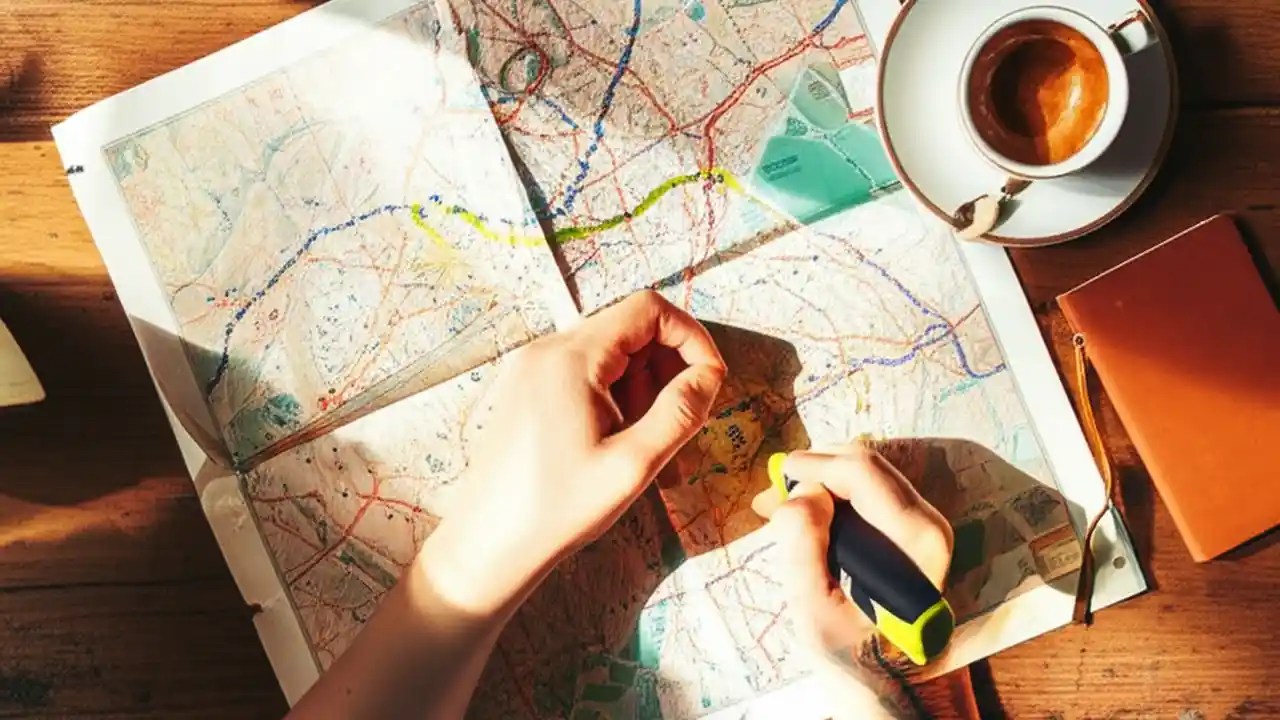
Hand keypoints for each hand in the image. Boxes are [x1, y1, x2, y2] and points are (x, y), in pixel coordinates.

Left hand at [428, 290, 726, 612]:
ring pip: (611, 356)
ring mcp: (532, 369)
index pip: (647, 309)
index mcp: (570, 359)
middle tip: (681, 426)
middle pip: (630, 331)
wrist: (487, 546)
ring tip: (649, 449)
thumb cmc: (555, 510)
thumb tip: (709, 376)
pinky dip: (616, 401)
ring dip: (644, 391)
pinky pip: (586, 376)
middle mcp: (546, 351)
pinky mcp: (527, 390)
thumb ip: (679, 413)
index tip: (709, 380)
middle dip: (668, 371)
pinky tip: (619, 447)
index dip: (690, 337)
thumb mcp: (632, 465)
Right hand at [751, 444, 952, 712]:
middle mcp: (930, 525)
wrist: (889, 688)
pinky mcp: (915, 534)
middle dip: (815, 470)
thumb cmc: (852, 656)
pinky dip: (835, 496)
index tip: (776, 478)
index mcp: (915, 542)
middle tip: (772, 494)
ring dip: (822, 482)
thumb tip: (803, 492)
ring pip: (867, 475)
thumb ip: (802, 546)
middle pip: (866, 465)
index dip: (814, 465)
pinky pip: (872, 494)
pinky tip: (805, 516)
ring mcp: (926, 528)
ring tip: (781, 507)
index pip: (861, 472)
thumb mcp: (812, 610)